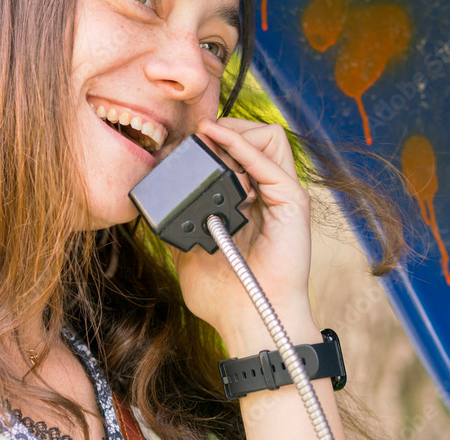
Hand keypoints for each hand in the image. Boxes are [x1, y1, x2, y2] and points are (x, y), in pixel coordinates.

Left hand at [171, 117, 317, 353]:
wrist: (248, 320)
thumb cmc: (224, 295)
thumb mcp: (190, 251)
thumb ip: (182, 223)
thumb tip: (158, 202)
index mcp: (251, 202)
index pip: (241, 149)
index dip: (215, 139)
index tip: (184, 142)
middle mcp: (270, 193)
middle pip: (255, 134)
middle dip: (223, 129)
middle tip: (196, 139)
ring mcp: (283, 194)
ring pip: (268, 134)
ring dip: (234, 133)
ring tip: (209, 151)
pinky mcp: (292, 199)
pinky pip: (269, 155)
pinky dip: (239, 142)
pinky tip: (215, 138)